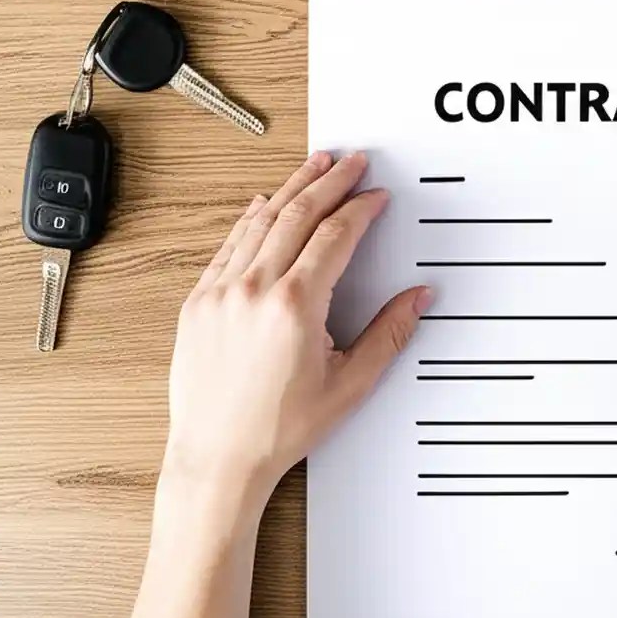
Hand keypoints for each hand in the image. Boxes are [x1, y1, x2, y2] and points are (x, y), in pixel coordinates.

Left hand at [162, 151, 431, 505]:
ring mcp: (220, 293)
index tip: (375, 195)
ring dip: (290, 188)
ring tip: (314, 166)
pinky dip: (250, 219)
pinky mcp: (198, 302)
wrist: (218, 457)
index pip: (334, 236)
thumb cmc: (278, 430)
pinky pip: (228, 245)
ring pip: (259, 221)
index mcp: (294, 306)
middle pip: (297, 214)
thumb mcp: (349, 385)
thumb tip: (418, 299)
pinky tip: (262, 203)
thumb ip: (388, 335)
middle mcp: (252, 290)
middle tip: (350, 160)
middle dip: (329, 181)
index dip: (360, 208)